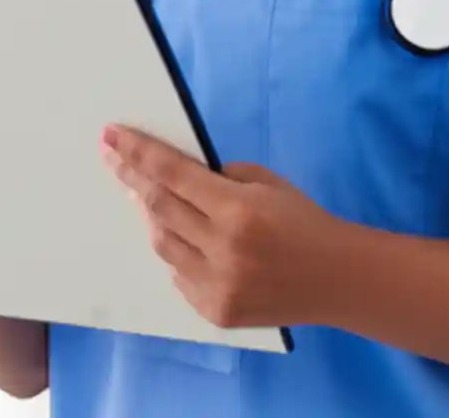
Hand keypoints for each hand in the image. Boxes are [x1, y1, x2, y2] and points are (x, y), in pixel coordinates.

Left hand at [100, 125, 346, 328]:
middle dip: (131, 179)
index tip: (110, 136)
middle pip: (158, 208)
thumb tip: (169, 175)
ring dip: (152, 218)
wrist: (338, 279)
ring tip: (147, 197)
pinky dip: (176, 253)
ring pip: (162, 244)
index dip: (137, 153)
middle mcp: (221, 250)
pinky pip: (178, 276)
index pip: (172, 174)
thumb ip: (219, 178)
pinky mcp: (215, 312)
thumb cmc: (302, 221)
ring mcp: (216, 286)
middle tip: (112, 158)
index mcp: (238, 210)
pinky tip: (184, 239)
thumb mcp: (267, 182)